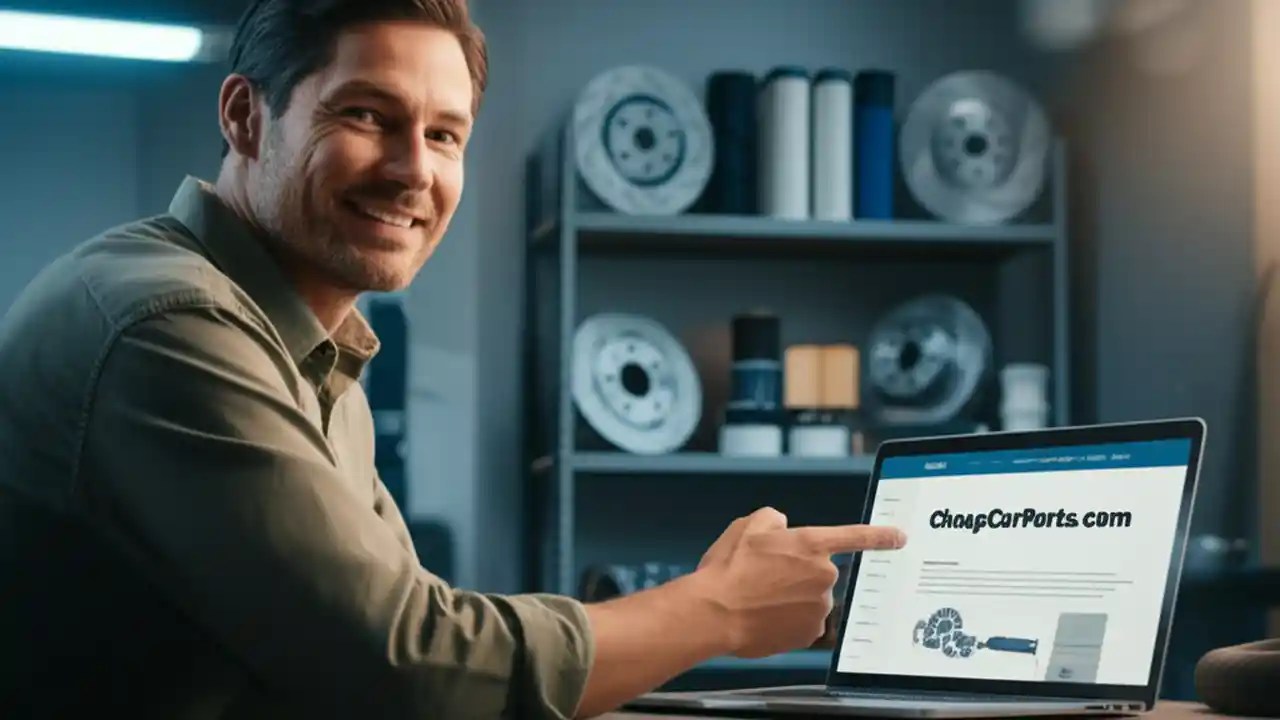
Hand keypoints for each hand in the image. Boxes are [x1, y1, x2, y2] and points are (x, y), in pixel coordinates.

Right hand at [693, 507, 905, 658]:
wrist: (714, 613)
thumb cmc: (728, 569)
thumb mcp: (747, 526)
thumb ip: (774, 520)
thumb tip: (783, 529)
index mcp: (812, 544)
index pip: (856, 537)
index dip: (880, 536)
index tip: (901, 537)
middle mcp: (823, 575)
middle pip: (817, 570)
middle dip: (797, 571)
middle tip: (764, 575)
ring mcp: (818, 608)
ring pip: (809, 597)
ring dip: (791, 596)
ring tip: (758, 597)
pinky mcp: (809, 634)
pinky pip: (802, 621)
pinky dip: (786, 618)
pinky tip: (762, 615)